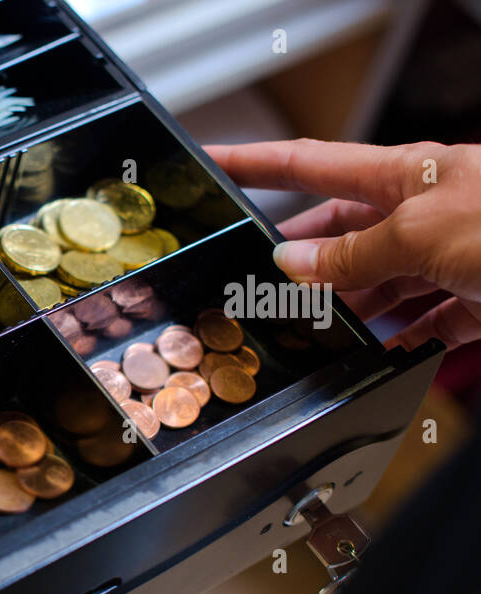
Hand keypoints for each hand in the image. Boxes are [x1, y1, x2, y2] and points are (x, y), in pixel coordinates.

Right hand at [204, 139, 480, 350]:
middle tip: (258, 287)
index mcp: (406, 175)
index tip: (212, 163)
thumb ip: (354, 253)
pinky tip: (382, 356)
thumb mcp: (421, 233)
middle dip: (301, 263)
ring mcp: (452, 255)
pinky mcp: (478, 298)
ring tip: (316, 333)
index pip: (310, 165)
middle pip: (342, 235)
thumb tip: (292, 263)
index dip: (255, 163)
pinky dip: (403, 342)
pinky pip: (429, 325)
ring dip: (351, 311)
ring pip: (382, 284)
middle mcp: (425, 211)